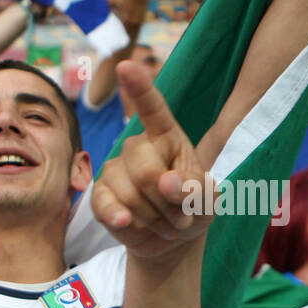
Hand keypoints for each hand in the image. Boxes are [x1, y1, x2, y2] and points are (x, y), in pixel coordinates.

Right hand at [92, 61, 213, 259]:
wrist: (173, 241)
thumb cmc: (193, 209)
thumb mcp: (207, 200)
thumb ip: (195, 190)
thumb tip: (166, 183)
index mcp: (167, 137)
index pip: (153, 109)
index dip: (140, 88)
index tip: (126, 66)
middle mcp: (138, 147)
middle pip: (146, 170)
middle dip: (168, 202)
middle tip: (182, 218)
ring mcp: (116, 170)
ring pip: (129, 194)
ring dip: (155, 218)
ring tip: (166, 224)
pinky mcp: (101, 195)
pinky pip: (104, 203)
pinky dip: (118, 216)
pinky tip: (126, 222)